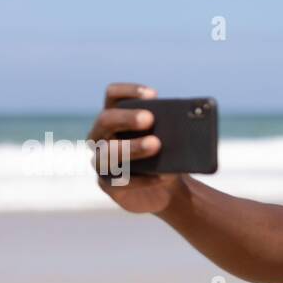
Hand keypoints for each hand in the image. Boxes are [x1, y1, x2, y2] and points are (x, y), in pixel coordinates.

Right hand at [87, 83, 188, 213]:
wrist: (166, 191)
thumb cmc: (166, 158)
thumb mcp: (170, 143)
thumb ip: (171, 131)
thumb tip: (182, 125)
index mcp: (116, 117)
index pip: (112, 95)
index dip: (128, 91)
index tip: (153, 95)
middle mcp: (101, 136)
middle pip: (106, 120)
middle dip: (127, 118)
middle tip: (150, 118)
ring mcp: (101, 160)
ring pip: (108, 152)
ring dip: (132, 147)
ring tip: (156, 145)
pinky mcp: (108, 185)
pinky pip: (121, 181)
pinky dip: (143, 178)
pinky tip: (162, 176)